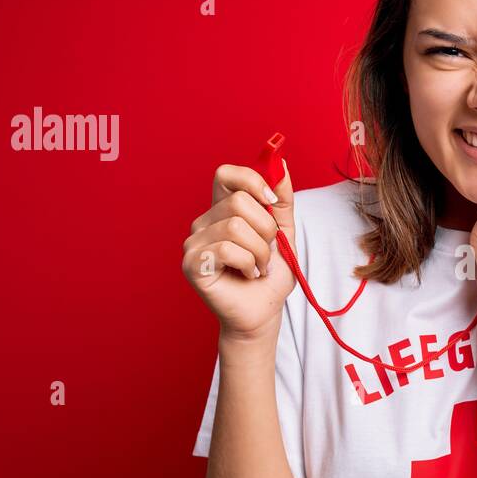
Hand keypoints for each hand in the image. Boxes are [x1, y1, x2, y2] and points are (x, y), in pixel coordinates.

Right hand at [181, 159, 296, 340]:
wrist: (264, 312)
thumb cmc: (270, 275)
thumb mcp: (284, 232)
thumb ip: (282, 200)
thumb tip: (281, 165)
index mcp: (222, 210)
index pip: (226, 174)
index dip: (252, 180)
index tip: (271, 200)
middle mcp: (204, 222)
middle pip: (238, 201)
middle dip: (266, 228)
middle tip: (267, 251)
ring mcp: (194, 243)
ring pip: (235, 226)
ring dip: (260, 251)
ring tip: (259, 267)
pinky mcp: (192, 264)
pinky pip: (227, 249)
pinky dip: (248, 264)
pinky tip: (248, 275)